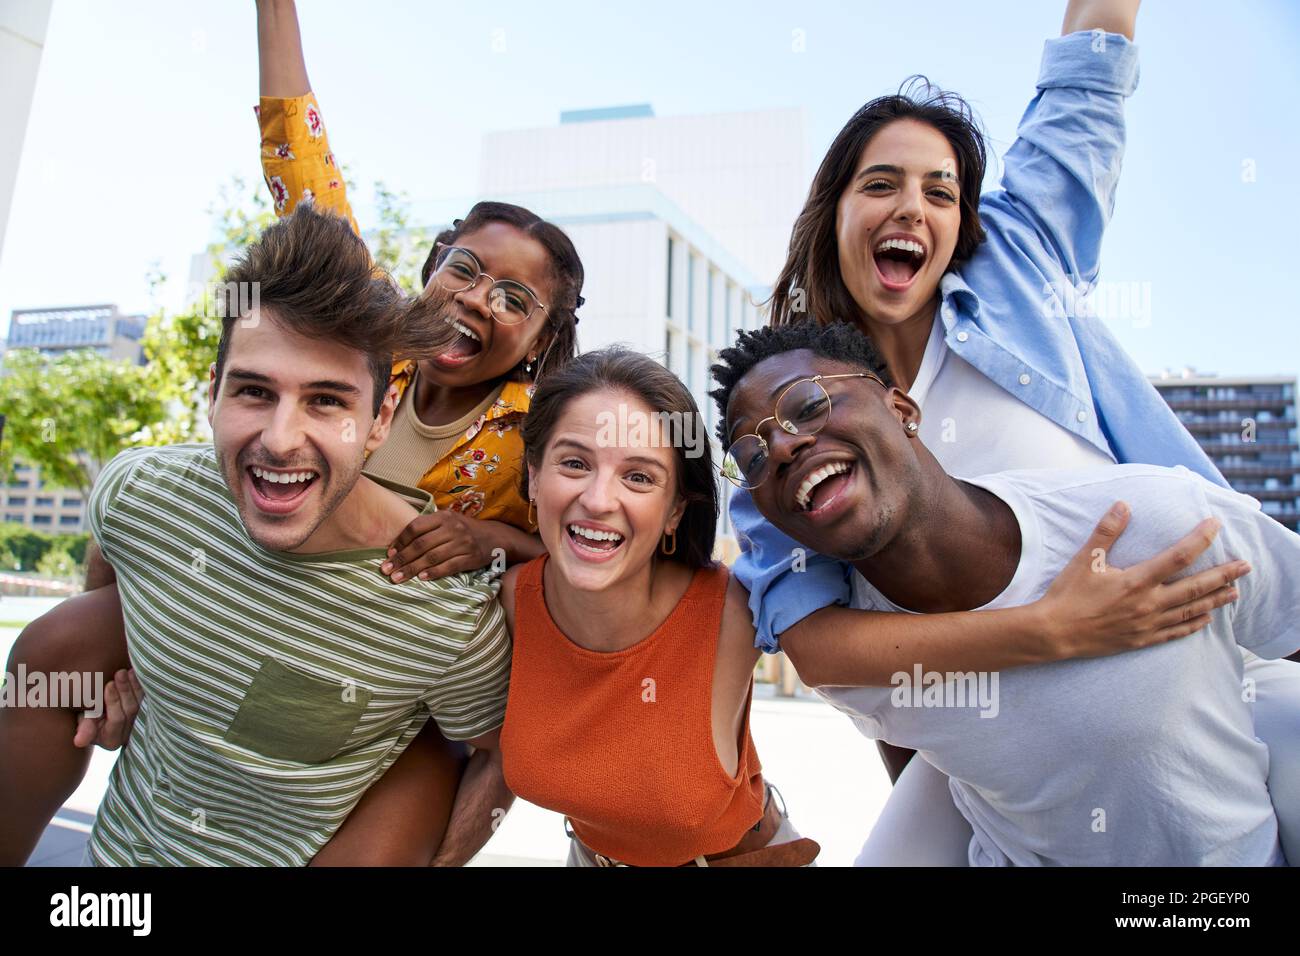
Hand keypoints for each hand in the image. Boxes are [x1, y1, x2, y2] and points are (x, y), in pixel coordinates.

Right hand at [73, 669, 142, 750]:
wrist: (92, 709)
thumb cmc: (84, 717)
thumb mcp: (82, 720)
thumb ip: (84, 727)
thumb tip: (79, 742)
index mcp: (112, 741)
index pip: (116, 719)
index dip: (113, 701)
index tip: (109, 684)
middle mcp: (127, 734)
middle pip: (130, 710)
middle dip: (124, 690)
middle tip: (120, 673)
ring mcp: (137, 722)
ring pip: (139, 702)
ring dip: (133, 685)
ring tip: (127, 670)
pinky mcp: (144, 711)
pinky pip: (145, 697)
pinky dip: (139, 684)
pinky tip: (135, 672)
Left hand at [381, 512, 496, 582]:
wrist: (495, 537)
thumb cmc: (464, 530)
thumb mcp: (447, 521)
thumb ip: (427, 528)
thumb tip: (398, 544)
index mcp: (443, 516)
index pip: (415, 527)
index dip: (400, 541)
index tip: (389, 554)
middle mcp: (452, 528)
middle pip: (421, 544)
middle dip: (401, 559)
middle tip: (386, 570)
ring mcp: (462, 543)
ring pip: (432, 557)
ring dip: (412, 569)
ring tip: (397, 578)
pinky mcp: (470, 557)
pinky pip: (448, 566)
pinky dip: (434, 573)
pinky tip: (421, 578)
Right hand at [1036, 501, 1248, 659]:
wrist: (1054, 633)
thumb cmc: (1068, 595)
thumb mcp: (1084, 559)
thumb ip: (1107, 532)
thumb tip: (1124, 505)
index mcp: (1136, 581)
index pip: (1178, 557)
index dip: (1200, 540)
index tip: (1215, 526)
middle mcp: (1148, 603)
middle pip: (1195, 587)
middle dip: (1223, 575)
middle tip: (1246, 566)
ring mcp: (1147, 624)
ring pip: (1191, 611)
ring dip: (1215, 600)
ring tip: (1235, 592)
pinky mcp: (1141, 639)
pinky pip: (1175, 632)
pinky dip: (1194, 624)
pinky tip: (1206, 619)